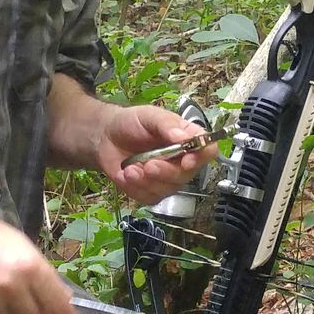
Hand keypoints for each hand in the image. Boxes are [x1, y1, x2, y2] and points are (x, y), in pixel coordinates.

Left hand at [100, 105, 219, 205]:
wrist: (106, 137)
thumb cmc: (131, 123)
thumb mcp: (149, 116)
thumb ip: (167, 124)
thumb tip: (184, 136)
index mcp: (187, 139)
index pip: (207, 150)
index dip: (201, 157)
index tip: (186, 159)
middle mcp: (181, 161)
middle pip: (187, 175)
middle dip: (166, 172)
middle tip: (148, 164)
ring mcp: (167, 179)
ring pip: (167, 189)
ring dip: (146, 181)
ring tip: (130, 168)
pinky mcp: (151, 192)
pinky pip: (149, 197)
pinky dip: (134, 187)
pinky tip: (125, 175)